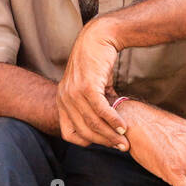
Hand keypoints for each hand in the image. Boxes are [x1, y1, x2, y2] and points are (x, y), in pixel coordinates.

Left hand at [57, 17, 127, 149]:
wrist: (99, 37)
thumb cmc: (97, 62)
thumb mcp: (90, 86)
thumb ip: (94, 105)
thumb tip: (106, 124)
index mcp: (61, 100)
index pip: (68, 133)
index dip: (86, 142)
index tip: (103, 144)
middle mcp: (63, 98)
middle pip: (83, 130)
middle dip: (103, 142)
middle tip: (121, 148)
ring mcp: (73, 92)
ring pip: (92, 122)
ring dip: (111, 134)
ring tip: (124, 141)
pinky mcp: (86, 85)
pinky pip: (100, 110)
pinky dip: (113, 121)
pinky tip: (123, 127)